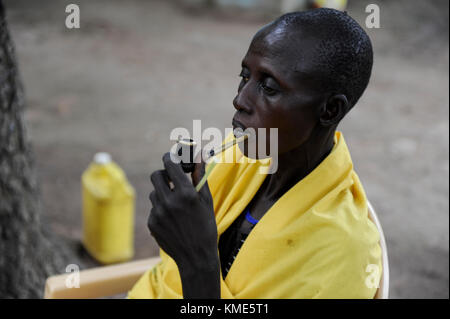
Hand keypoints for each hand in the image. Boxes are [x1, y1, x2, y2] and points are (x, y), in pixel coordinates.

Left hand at [148, 153, 219, 297]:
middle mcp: (169, 201)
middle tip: (173, 180)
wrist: (196, 257)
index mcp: (185, 193)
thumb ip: (200, 176)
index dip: (170, 157)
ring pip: (154, 192)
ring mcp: (158, 213)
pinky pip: (153, 208)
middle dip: (164, 174)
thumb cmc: (206, 226)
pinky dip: (161, 209)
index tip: (172, 157)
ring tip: (176, 205)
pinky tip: (173, 220)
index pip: (170, 164)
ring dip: (163, 193)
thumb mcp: (206, 200)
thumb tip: (200, 155)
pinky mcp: (151, 223)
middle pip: (157, 175)